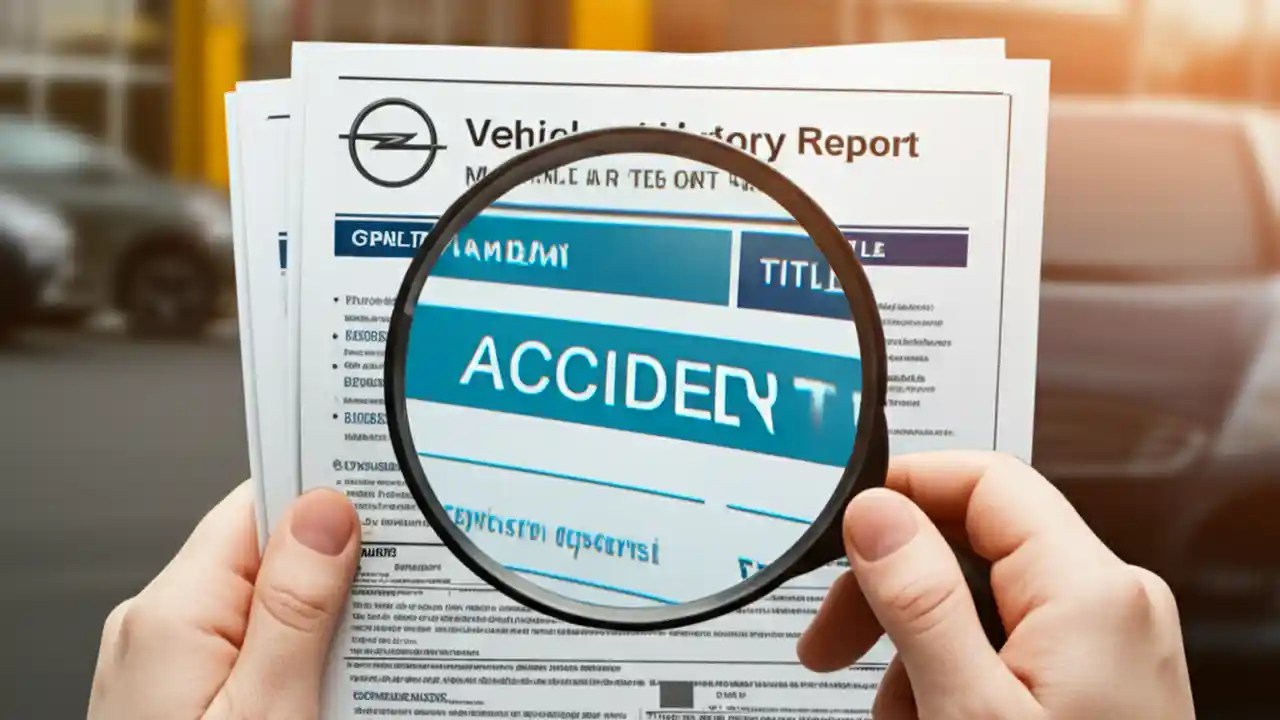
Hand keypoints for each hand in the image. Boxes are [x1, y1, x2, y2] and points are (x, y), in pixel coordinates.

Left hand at [88, 482, 360, 718]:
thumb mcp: (270, 711)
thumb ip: (298, 609)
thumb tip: (325, 510)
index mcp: (170, 613)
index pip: (258, 504)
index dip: (328, 505)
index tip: (385, 520)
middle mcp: (151, 628)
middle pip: (265, 558)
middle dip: (331, 581)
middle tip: (382, 624)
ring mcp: (158, 664)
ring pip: (260, 606)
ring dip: (317, 628)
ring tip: (351, 674)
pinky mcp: (171, 694)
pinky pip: (245, 647)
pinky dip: (290, 661)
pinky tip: (320, 694)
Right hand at [797, 451, 1193, 718]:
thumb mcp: (967, 713)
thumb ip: (919, 602)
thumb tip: (876, 513)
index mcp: (1091, 591)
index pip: (985, 480)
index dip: (904, 490)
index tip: (842, 530)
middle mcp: (1113, 602)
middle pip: (975, 541)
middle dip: (893, 588)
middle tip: (832, 640)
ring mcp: (1112, 641)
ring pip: (983, 598)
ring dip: (917, 647)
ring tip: (894, 714)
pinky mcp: (1100, 677)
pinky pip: (1008, 643)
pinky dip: (955, 674)